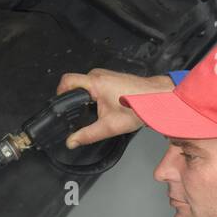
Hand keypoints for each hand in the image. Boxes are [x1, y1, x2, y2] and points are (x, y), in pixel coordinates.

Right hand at [56, 68, 175, 148]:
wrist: (157, 99)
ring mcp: (105, 74)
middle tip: (80, 114)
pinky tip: (103, 106)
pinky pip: (94, 85)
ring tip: (96, 111)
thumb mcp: (109, 126)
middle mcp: (98, 74)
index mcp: (95, 83)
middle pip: (74, 85)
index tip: (61, 107)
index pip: (66, 81)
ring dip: (85, 98)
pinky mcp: (110, 77)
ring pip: (85, 85)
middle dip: (74, 101)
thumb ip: (87, 135)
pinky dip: (94, 96)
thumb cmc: (138, 106)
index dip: (59, 94)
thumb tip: (72, 141)